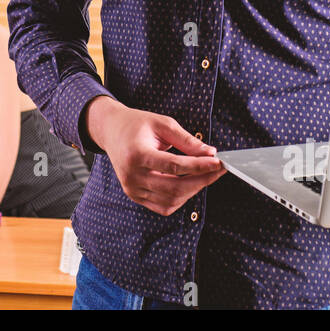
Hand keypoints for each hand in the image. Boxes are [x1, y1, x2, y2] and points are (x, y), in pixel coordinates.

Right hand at [85, 96, 225, 215]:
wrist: (112, 131)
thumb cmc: (137, 125)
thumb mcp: (163, 124)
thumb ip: (187, 141)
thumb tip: (210, 154)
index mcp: (137, 154)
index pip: (174, 166)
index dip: (199, 166)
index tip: (217, 162)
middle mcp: (132, 176)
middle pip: (174, 188)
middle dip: (201, 180)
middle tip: (217, 170)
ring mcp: (132, 189)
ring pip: (171, 200)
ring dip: (193, 190)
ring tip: (204, 175)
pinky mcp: (135, 196)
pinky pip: (164, 206)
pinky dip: (180, 198)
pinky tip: (188, 184)